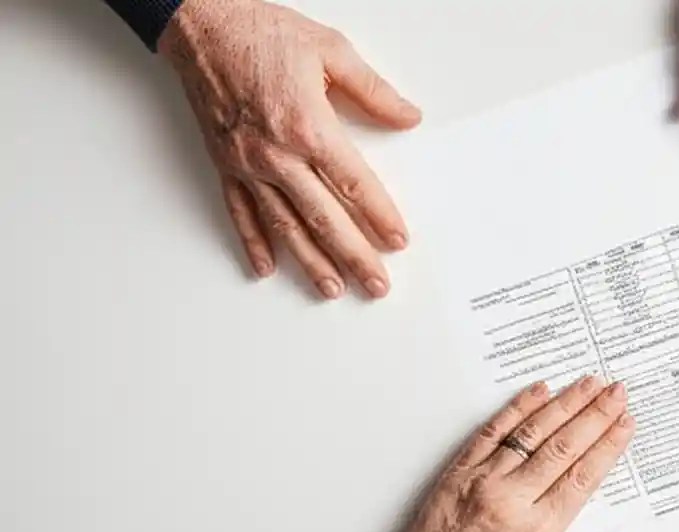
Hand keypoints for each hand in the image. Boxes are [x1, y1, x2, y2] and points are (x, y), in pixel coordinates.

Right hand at [159, 0, 420, 299]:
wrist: (202, 23)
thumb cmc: (262, 33)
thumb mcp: (331, 50)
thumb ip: (374, 91)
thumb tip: (409, 118)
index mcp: (308, 125)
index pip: (354, 183)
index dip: (380, 215)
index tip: (398, 240)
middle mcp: (276, 153)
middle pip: (324, 217)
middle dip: (355, 255)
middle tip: (377, 284)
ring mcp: (248, 163)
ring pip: (285, 225)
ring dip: (311, 262)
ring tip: (334, 289)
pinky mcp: (226, 164)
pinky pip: (240, 212)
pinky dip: (254, 243)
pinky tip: (268, 268)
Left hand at [354, 377, 635, 531]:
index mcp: (535, 531)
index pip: (582, 476)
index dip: (608, 446)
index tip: (626, 423)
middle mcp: (511, 499)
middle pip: (563, 446)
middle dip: (595, 415)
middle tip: (617, 392)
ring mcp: (483, 479)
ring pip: (532, 432)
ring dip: (564, 403)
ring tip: (588, 383)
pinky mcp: (459, 470)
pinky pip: (493, 431)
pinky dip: (518, 408)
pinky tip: (539, 391)